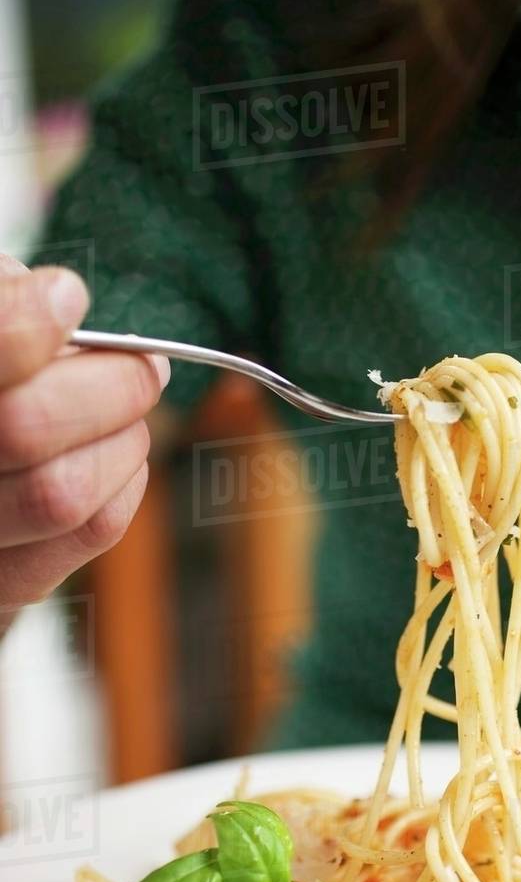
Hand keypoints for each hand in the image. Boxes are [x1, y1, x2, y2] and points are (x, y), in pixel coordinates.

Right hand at [0, 254, 169, 637]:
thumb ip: (4, 306)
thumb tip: (60, 302)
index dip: (27, 323)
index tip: (68, 297)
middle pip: (25, 428)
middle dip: (111, 386)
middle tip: (145, 367)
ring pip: (64, 493)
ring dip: (125, 440)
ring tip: (131, 414)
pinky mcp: (5, 584)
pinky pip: (91, 531)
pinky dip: (127, 483)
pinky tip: (120, 455)